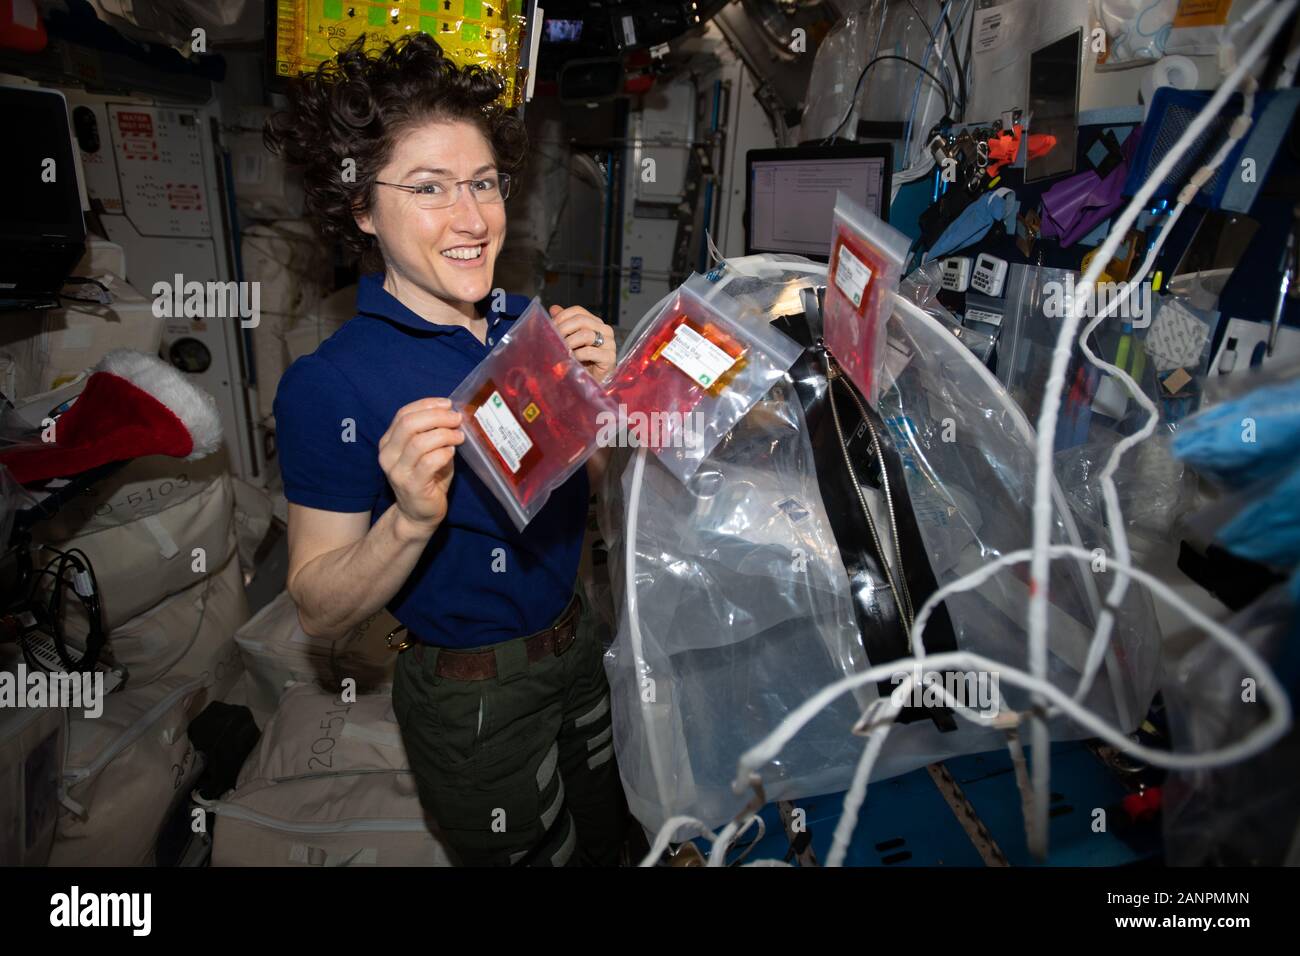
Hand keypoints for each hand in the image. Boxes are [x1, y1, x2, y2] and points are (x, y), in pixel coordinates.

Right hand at [377, 397, 464, 536]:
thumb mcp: (426, 451)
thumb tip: (453, 414)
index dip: (427, 405)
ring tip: (459, 436)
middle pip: (409, 424)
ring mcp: (397, 471)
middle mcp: (387, 454)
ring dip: (444, 435)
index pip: (403, 414)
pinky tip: (451, 452)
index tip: (448, 404)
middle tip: (457, 419)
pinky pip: (429, 461)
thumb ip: (432, 432)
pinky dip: (444, 453)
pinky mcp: (412, 485)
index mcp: (388, 442)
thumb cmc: (427, 478)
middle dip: (437, 417)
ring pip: (419, 442)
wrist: (418, 513)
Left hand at [550, 304, 615, 382]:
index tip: (551, 326)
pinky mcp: (609, 358)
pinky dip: (577, 355)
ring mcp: (609, 344)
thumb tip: (554, 308)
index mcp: (596, 323)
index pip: (578, 311)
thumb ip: (565, 324)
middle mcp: (605, 330)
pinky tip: (572, 359)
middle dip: (563, 329)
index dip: (562, 316)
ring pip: (586, 334)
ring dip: (569, 342)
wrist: (593, 382)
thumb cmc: (582, 362)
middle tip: (554, 338)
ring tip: (562, 350)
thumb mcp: (571, 341)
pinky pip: (590, 352)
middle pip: (581, 320)